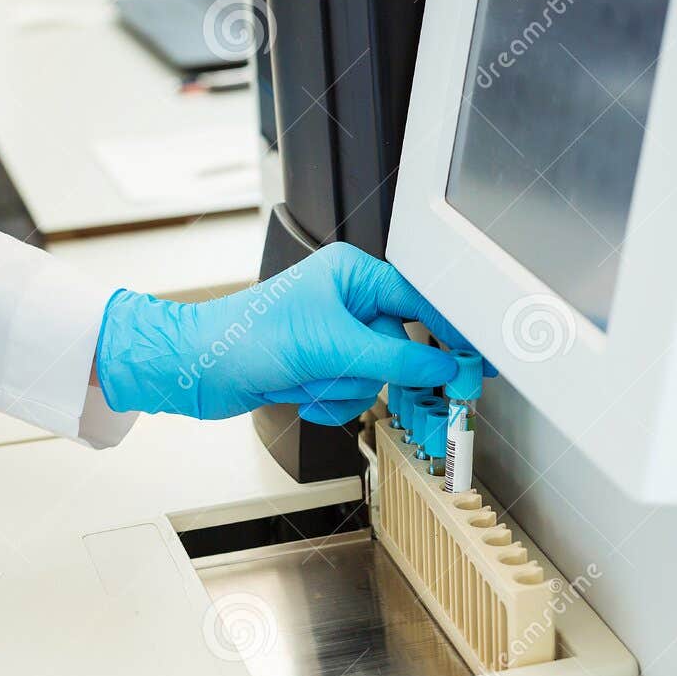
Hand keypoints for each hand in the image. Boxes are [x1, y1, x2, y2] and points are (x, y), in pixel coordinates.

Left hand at [93, 242, 489, 423]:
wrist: (198, 370)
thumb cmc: (246, 338)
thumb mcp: (333, 346)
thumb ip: (398, 358)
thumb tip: (445, 367)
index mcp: (353, 274)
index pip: (420, 302)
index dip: (451, 333)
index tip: (478, 361)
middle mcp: (347, 301)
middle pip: (400, 346)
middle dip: (372, 370)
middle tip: (373, 383)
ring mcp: (334, 337)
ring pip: (376, 376)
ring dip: (344, 388)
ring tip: (309, 378)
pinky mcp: (321, 367)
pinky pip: (353, 393)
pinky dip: (331, 401)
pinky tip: (302, 394)